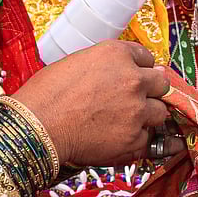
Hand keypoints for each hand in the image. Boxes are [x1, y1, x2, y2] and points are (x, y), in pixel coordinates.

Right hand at [13, 40, 185, 165]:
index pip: (148, 57)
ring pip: (160, 112)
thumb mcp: (76, 62)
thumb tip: (120, 72)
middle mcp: (134, 79)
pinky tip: (121, 140)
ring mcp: (137, 110)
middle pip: (162, 84)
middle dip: (152, 91)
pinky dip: (138, 141)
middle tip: (136, 99)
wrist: (35, 128)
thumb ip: (106, 65)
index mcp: (117, 55)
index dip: (140, 68)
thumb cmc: (45, 94)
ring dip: (148, 116)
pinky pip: (148, 139)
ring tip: (126, 122)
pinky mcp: (134, 139)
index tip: (134, 76)